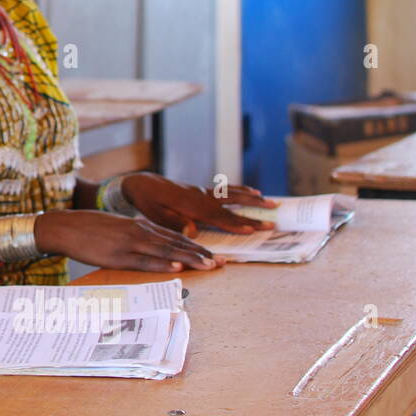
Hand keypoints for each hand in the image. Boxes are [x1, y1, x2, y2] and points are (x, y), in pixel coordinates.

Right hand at [36, 210, 219, 271]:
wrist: (64, 226)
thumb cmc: (89, 228)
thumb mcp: (118, 227)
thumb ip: (137, 234)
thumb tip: (154, 245)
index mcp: (140, 225)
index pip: (175, 236)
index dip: (197, 246)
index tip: (215, 255)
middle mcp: (139, 232)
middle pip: (176, 244)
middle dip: (201, 254)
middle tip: (223, 263)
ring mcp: (129, 244)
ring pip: (165, 252)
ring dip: (189, 259)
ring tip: (209, 265)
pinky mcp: (117, 256)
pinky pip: (144, 262)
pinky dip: (162, 265)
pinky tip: (176, 268)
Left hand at [120, 173, 276, 237]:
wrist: (143, 184)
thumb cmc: (148, 203)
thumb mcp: (155, 216)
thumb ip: (174, 223)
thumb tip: (193, 231)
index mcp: (191, 206)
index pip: (217, 216)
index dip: (235, 223)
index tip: (252, 228)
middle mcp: (200, 197)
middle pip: (231, 206)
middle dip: (252, 213)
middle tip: (272, 220)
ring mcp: (203, 192)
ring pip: (232, 194)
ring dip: (251, 199)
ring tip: (269, 202)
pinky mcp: (202, 191)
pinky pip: (226, 190)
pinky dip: (240, 191)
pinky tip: (252, 192)